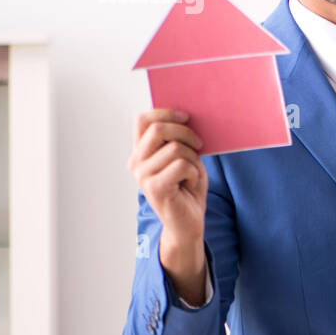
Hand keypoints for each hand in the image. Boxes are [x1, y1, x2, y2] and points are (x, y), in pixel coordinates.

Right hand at [127, 108, 207, 262]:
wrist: (188, 222)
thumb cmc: (188, 187)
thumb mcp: (184, 157)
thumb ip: (178, 139)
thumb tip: (186, 116)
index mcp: (140, 152)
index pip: (143, 120)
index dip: (165, 113)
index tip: (187, 117)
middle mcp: (136, 162)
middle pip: (158, 129)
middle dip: (186, 133)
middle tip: (199, 145)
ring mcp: (143, 176)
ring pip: (175, 148)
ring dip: (193, 159)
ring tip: (191, 174)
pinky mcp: (155, 188)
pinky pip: (182, 166)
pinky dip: (194, 173)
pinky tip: (190, 184)